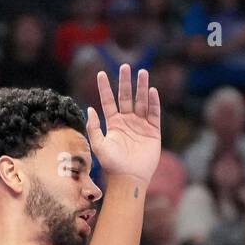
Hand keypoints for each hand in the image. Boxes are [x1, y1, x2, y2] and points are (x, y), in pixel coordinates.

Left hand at [86, 64, 161, 185]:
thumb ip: (94, 127)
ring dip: (142, 87)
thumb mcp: (98, 145)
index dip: (105, 88)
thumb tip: (90, 108)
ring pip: (142, 102)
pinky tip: (152, 91)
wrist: (128, 178)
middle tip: (125, 66)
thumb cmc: (111, 164)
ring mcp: (141, 125)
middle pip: (127, 97)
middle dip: (126, 82)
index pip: (108, 101)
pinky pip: (154, 114)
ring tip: (143, 72)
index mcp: (113, 124)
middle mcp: (127, 122)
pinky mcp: (153, 131)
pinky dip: (153, 103)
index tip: (101, 73)